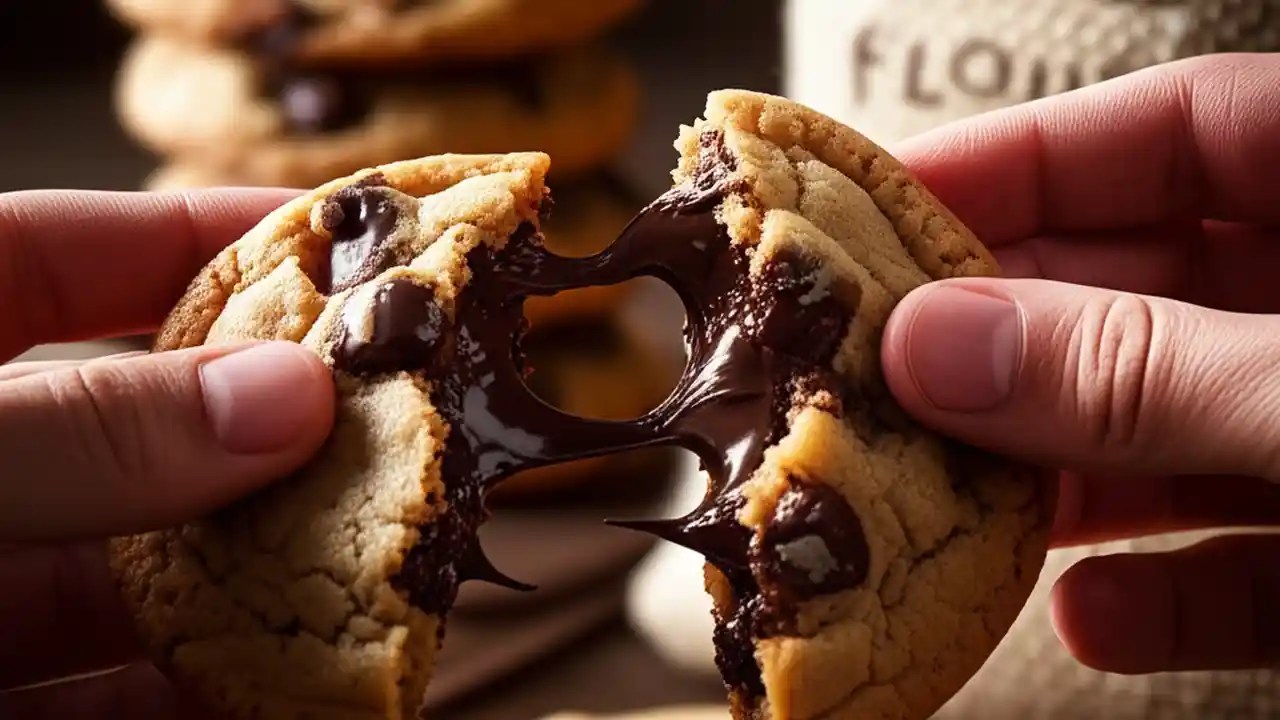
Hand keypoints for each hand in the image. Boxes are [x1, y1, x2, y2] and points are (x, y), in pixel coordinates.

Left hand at [0, 189, 334, 717]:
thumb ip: (84, 428)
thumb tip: (289, 396)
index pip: (72, 252)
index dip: (211, 235)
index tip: (352, 243)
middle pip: (141, 426)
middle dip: (271, 433)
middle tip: (400, 429)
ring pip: (138, 577)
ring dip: (258, 586)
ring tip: (376, 578)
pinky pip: (108, 695)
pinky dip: (199, 698)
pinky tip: (284, 696)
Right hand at [881, 53, 1279, 676]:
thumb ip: (1145, 372)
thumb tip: (938, 349)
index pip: (1171, 133)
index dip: (1017, 159)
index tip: (872, 209)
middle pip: (1138, 293)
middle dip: (1000, 345)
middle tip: (866, 378)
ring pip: (1162, 435)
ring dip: (1048, 480)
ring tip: (933, 502)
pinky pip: (1235, 566)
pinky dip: (1158, 596)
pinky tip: (1088, 615)